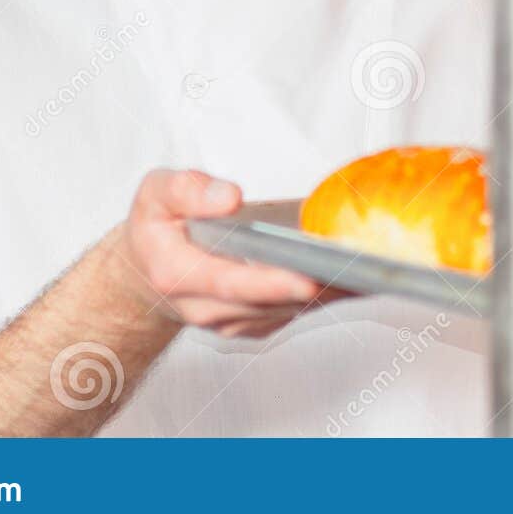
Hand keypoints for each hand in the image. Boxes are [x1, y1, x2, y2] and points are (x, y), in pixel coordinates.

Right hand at [111, 168, 339, 339]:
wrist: (147, 268)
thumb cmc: (157, 226)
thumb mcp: (157, 194)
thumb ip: (188, 190)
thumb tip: (228, 197)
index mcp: (177, 274)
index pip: (230, 283)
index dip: (271, 283)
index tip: (308, 277)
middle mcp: (204, 308)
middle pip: (268, 302)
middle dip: (314, 287)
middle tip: (356, 271)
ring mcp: (230, 321)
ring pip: (286, 310)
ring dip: (326, 293)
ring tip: (365, 271)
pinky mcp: (252, 323)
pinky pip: (293, 312)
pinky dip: (323, 295)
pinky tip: (352, 275)